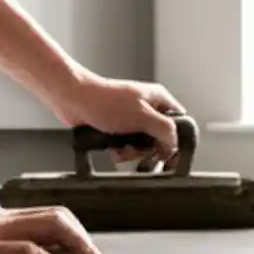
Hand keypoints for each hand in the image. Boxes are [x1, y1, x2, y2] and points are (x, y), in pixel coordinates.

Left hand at [51, 70, 186, 163]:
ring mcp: (133, 119)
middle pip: (161, 139)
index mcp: (159, 99)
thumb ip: (165, 130)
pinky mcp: (118, 129)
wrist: (73, 100)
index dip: (176, 141)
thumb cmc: (103, 100)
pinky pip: (127, 148)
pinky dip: (121, 152)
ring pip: (143, 146)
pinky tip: (114, 149)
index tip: (168, 153)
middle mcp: (147, 109)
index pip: (180, 123)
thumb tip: (174, 145)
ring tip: (122, 148)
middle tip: (139, 149)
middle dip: (148, 149)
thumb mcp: (143, 115)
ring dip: (133, 152)